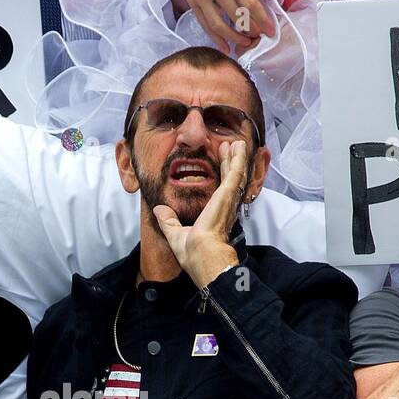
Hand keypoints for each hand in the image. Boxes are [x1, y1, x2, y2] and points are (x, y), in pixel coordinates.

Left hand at [152, 139, 246, 288]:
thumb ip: (168, 221)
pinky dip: (237, 158)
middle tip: (230, 147)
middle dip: (230, 163)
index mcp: (215, 216)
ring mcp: (227, 200)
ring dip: (236, 157)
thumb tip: (160, 210)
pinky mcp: (227, 194)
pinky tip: (238, 147)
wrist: (201, 255)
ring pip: (235, 174)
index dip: (221, 176)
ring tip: (237, 143)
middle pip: (229, 179)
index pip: (220, 192)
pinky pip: (235, 172)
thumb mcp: (175, 235)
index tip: (220, 164)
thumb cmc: (193, 253)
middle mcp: (225, 207)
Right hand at [173, 0, 277, 52]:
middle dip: (250, 30)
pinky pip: (204, 25)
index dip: (262, 19)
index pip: (250, 3)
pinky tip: (225, 47)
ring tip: (244, 43)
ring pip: (219, 25)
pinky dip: (215, 39)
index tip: (270, 31)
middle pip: (236, 16)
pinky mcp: (192, 2)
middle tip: (258, 37)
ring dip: (234, 38)